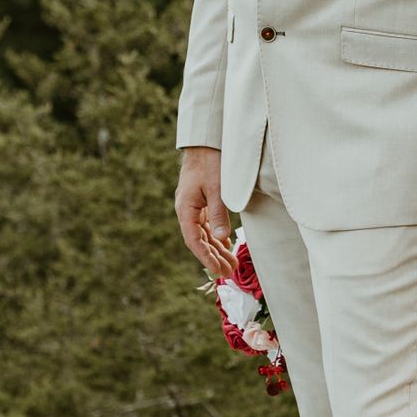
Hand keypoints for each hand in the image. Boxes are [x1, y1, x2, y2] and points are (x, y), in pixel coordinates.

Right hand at [176, 146, 234, 274]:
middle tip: (229, 273)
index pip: (194, 240)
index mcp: (185, 209)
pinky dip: (216, 235)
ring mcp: (192, 206)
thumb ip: (219, 213)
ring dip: (217, 248)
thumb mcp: (217, 189)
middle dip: (214, 257)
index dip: (205, 257)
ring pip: (204, 233)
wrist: (205, 143)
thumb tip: (221, 237)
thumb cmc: (210, 163)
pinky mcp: (199, 201)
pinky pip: (206, 224)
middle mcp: (186, 210)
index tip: (217, 271)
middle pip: (199, 240)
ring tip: (230, 264)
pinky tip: (225, 244)